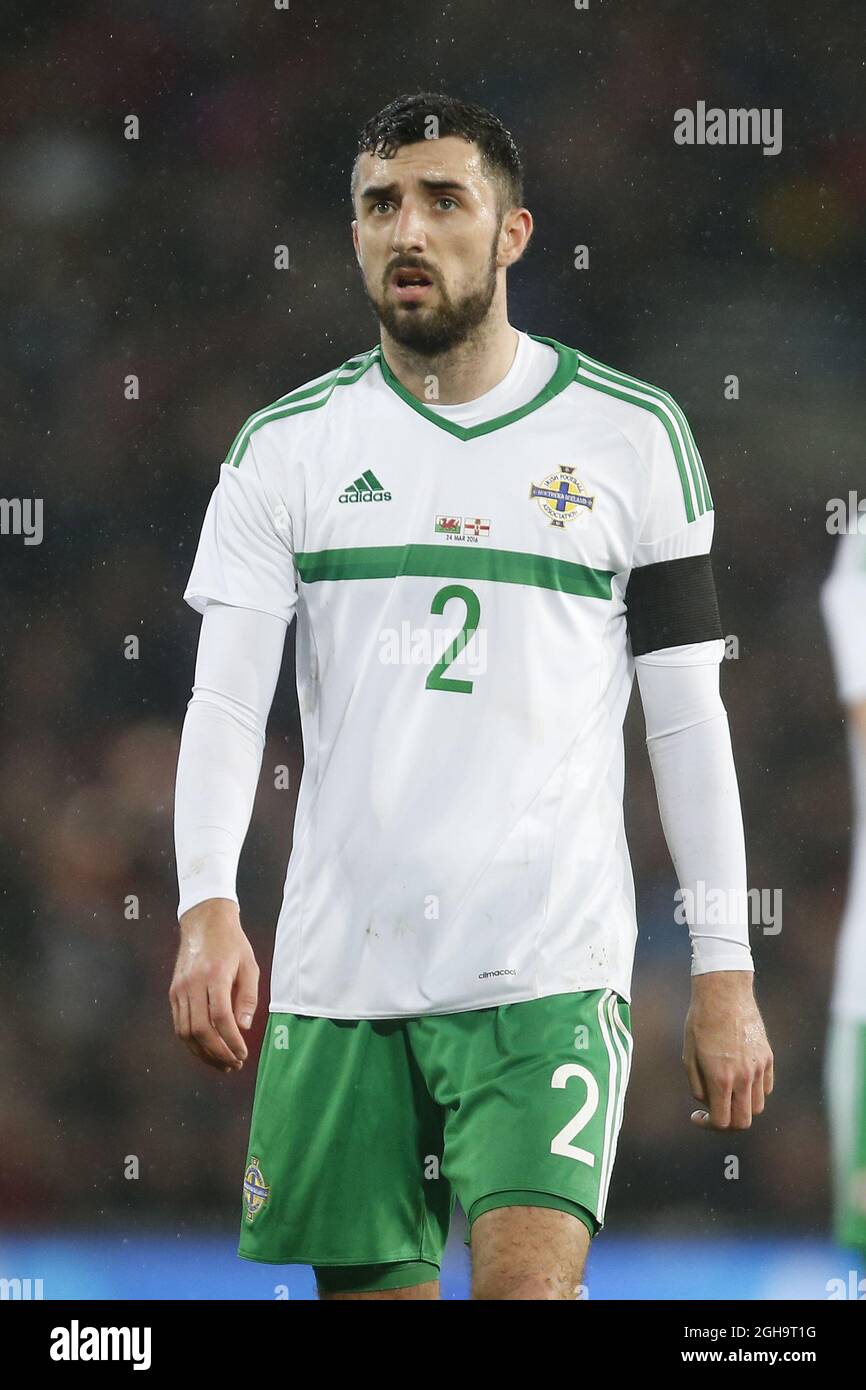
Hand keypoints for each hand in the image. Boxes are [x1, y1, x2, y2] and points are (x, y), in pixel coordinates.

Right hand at [169, 899, 259, 1072]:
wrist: (204, 922)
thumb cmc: (232, 944)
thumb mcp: (250, 965)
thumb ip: (247, 997)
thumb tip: (243, 1027)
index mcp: (214, 975)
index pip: (220, 1018)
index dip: (231, 1041)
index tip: (243, 1054)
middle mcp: (193, 984)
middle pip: (201, 1029)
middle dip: (218, 1053)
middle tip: (234, 1064)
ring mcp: (179, 989)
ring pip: (186, 1032)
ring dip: (204, 1053)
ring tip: (222, 1063)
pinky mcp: (173, 992)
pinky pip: (179, 1025)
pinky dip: (192, 1043)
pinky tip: (207, 1050)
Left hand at [683, 971, 773, 1129]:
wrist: (724, 993)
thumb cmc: (701, 1022)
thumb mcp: (689, 1056)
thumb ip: (698, 1087)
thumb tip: (708, 1104)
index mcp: (721, 1079)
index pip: (723, 1122)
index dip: (708, 1125)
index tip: (698, 1116)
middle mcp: (744, 1077)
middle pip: (744, 1122)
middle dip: (728, 1123)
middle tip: (715, 1113)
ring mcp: (759, 1068)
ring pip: (758, 1106)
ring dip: (742, 1107)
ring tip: (726, 1092)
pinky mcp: (768, 1058)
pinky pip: (766, 1087)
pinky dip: (754, 1091)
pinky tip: (738, 1077)